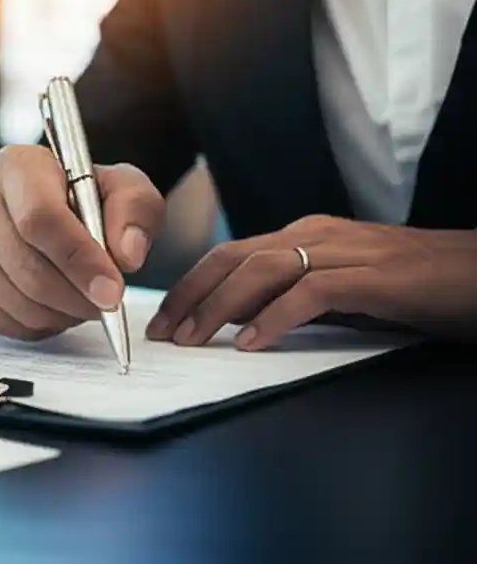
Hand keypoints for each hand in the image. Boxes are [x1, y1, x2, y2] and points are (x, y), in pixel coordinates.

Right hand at [0, 144, 164, 339]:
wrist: (26, 212)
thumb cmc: (76, 197)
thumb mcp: (119, 187)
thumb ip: (134, 209)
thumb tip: (126, 255)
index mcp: (16, 166)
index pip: (40, 219)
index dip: (80, 260)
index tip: (112, 290)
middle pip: (30, 268)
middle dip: (78, 297)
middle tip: (106, 302)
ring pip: (18, 302)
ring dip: (62, 314)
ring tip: (80, 299)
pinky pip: (2, 322)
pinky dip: (38, 325)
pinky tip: (53, 305)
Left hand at [147, 215, 476, 349]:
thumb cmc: (418, 287)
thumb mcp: (344, 292)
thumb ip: (296, 298)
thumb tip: (241, 322)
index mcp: (307, 236)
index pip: (231, 255)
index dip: (191, 286)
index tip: (164, 321)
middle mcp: (319, 236)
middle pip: (234, 258)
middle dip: (190, 295)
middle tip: (163, 333)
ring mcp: (347, 253)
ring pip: (262, 270)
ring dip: (220, 306)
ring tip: (194, 340)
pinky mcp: (376, 277)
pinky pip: (311, 293)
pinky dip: (274, 318)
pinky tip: (251, 343)